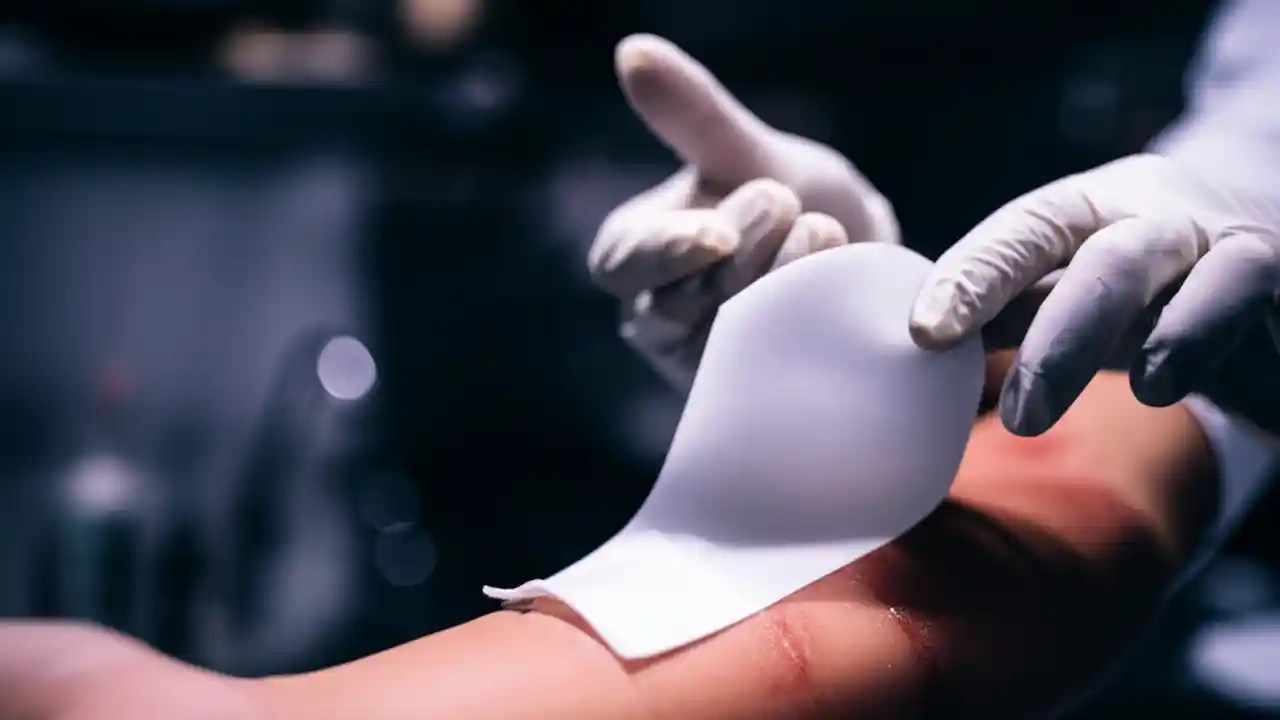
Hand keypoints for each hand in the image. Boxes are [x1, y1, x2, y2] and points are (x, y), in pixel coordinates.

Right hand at [588, 34, 899, 391]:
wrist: (859, 257)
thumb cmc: (789, 197)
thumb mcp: (748, 151)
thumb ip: (693, 112)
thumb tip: (632, 49)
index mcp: (640, 254)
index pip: (623, 262)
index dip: (664, 253)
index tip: (712, 233)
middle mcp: (660, 312)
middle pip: (677, 304)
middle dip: (738, 255)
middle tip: (785, 202)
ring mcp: (708, 358)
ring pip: (726, 339)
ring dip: (779, 286)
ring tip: (823, 234)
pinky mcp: (754, 388)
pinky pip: (773, 372)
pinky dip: (806, 333)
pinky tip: (838, 298)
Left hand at [909, 153, 1279, 435]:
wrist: (1262, 244)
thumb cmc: (1138, 275)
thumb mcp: (1068, 283)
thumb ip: (1008, 309)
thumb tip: (918, 345)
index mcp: (1089, 210)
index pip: (1025, 232)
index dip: (977, 276)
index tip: (926, 330)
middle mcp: (1163, 218)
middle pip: (1112, 262)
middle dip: (1065, 338)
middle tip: (1024, 416)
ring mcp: (1233, 246)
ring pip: (1212, 278)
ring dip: (1176, 337)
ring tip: (1148, 392)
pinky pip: (1256, 300)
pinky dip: (1220, 342)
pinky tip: (1195, 389)